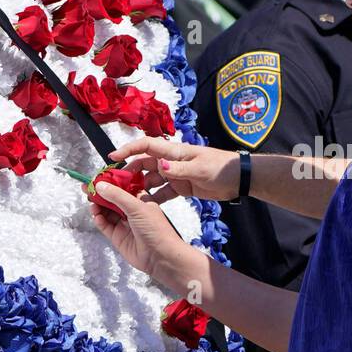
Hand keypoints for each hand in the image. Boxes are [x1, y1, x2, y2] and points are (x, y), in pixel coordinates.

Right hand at [90, 180, 193, 289]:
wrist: (161, 257)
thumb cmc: (157, 230)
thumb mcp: (137, 207)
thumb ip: (117, 195)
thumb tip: (100, 185)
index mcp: (141, 199)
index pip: (122, 187)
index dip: (110, 182)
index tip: (97, 178)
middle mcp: (132, 211)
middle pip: (112, 199)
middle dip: (100, 193)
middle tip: (87, 188)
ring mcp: (125, 224)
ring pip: (106, 212)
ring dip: (98, 206)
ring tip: (92, 203)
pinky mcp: (118, 237)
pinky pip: (105, 226)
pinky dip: (100, 220)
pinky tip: (97, 216)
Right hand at [110, 137, 240, 204]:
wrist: (238, 179)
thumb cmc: (221, 168)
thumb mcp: (200, 169)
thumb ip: (179, 169)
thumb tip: (160, 166)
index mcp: (174, 152)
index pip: (146, 146)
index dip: (128, 150)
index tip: (113, 158)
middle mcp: (171, 162)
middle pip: (144, 164)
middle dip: (129, 172)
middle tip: (114, 184)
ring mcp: (176, 175)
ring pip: (151, 180)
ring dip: (139, 187)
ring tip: (125, 197)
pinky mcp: (181, 187)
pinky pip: (162, 192)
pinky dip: (152, 198)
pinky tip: (143, 205)